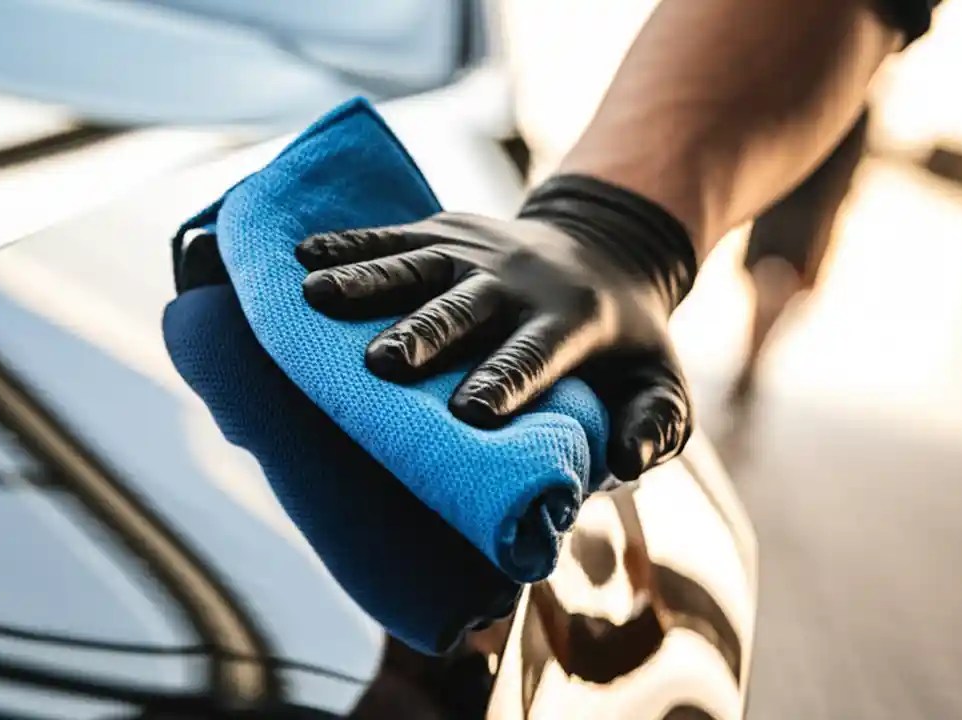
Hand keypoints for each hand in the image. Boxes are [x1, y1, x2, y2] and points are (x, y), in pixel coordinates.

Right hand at [296, 175, 696, 479]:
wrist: (607, 246)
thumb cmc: (624, 343)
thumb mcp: (661, 384)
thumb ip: (655, 426)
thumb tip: (624, 461)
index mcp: (571, 322)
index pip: (536, 354)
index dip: (506, 381)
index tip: (468, 413)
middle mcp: (518, 281)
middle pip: (464, 308)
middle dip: (423, 333)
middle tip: (382, 363)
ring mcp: (476, 250)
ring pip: (416, 264)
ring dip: (365, 281)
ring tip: (312, 296)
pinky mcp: (444, 233)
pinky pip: (392, 236)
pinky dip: (348, 245)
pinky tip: (300, 257)